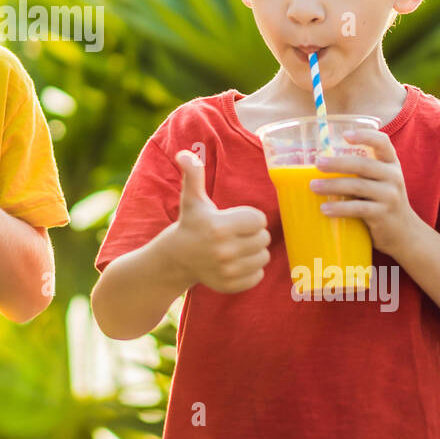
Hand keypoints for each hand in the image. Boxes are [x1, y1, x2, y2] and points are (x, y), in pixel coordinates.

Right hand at [162, 148, 270, 293]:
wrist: (176, 259)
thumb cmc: (190, 224)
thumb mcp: (192, 199)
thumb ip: (193, 174)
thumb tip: (184, 153)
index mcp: (219, 227)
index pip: (259, 219)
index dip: (251, 217)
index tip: (236, 219)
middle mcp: (224, 251)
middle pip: (264, 239)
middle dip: (253, 234)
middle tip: (237, 234)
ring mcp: (227, 271)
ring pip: (263, 257)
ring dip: (254, 252)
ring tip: (238, 247)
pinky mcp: (231, 285)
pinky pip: (258, 275)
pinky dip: (251, 269)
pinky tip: (236, 263)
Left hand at [310, 128, 419, 257]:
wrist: (405, 233)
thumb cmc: (382, 201)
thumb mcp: (379, 180)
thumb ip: (360, 170)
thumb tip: (317, 163)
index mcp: (390, 163)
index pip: (382, 142)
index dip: (365, 135)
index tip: (345, 135)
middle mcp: (393, 176)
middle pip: (364, 164)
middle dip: (338, 163)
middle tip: (317, 164)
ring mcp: (390, 196)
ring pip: (358, 186)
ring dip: (333, 186)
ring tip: (313, 186)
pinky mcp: (383, 214)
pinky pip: (359, 208)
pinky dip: (340, 208)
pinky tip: (325, 208)